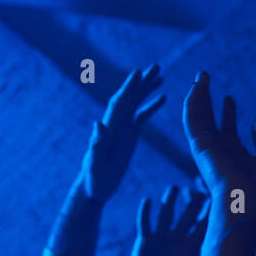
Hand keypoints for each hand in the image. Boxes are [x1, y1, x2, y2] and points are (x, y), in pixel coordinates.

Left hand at [83, 65, 165, 200]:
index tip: (139, 72)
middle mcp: (115, 124)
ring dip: (147, 89)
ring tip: (161, 75)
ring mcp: (122, 129)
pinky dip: (151, 106)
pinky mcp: (128, 137)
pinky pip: (141, 117)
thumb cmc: (93, 180)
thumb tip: (97, 124)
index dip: (128, 87)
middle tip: (156, 66)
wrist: (94, 189)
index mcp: (109, 129)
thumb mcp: (94, 165)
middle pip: (130, 98)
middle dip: (142, 82)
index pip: (120, 103)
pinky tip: (162, 97)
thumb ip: (95, 146)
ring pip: (136, 103)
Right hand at [129, 186, 208, 255]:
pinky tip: (147, 200)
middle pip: (188, 216)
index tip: (218, 202)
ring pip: (167, 215)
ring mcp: (161, 236)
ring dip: (170, 201)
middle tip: (200, 187)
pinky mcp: (145, 239)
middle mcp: (178, 236)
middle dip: (193, 203)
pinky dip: (145, 213)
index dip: (210, 215)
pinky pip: (145, 223)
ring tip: (174, 187)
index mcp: (191, 244)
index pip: (203, 226)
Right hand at [181, 72, 255, 240]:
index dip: (227, 114)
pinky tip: (197, 87)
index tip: (229, 100)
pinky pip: (192, 120)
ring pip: (198, 118)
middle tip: (205, 79)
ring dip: (197, 96)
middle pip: (209, 121)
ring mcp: (207, 148)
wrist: (247, 204)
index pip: (227, 130)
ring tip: (201, 76)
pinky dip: (193, 102)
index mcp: (234, 155)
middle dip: (207, 100)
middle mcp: (218, 151)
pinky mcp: (200, 146)